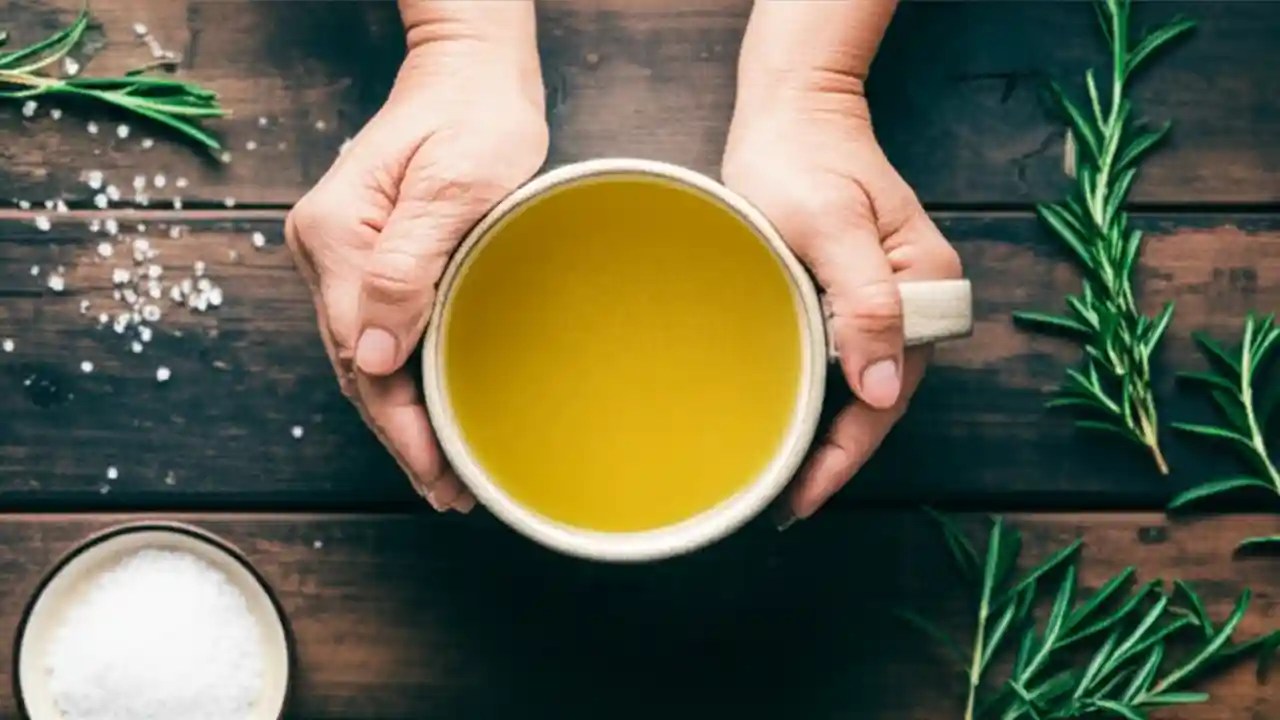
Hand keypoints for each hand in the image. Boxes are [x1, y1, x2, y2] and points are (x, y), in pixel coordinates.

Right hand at [286, 36, 547, 511]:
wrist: (471, 75)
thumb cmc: (473, 118)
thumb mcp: (452, 188)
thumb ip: (408, 269)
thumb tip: (375, 357)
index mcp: (337, 237)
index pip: (362, 353)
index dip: (399, 422)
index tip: (436, 472)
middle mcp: (327, 251)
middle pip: (359, 365)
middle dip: (400, 435)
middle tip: (448, 491)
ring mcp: (343, 255)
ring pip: (368, 356)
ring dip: (402, 416)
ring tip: (443, 472)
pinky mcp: (369, 256)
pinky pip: (381, 332)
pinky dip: (405, 380)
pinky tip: (430, 410)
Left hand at [722, 77, 961, 520]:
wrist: (794, 114)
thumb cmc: (804, 160)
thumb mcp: (831, 227)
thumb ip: (864, 303)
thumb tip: (882, 390)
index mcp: (926, 286)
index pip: (891, 392)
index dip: (848, 452)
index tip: (803, 495)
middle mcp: (917, 301)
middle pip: (881, 400)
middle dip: (837, 457)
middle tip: (784, 505)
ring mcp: (888, 300)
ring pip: (862, 387)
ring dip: (828, 434)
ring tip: (782, 478)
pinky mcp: (856, 296)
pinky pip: (844, 361)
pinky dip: (819, 398)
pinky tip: (789, 420)